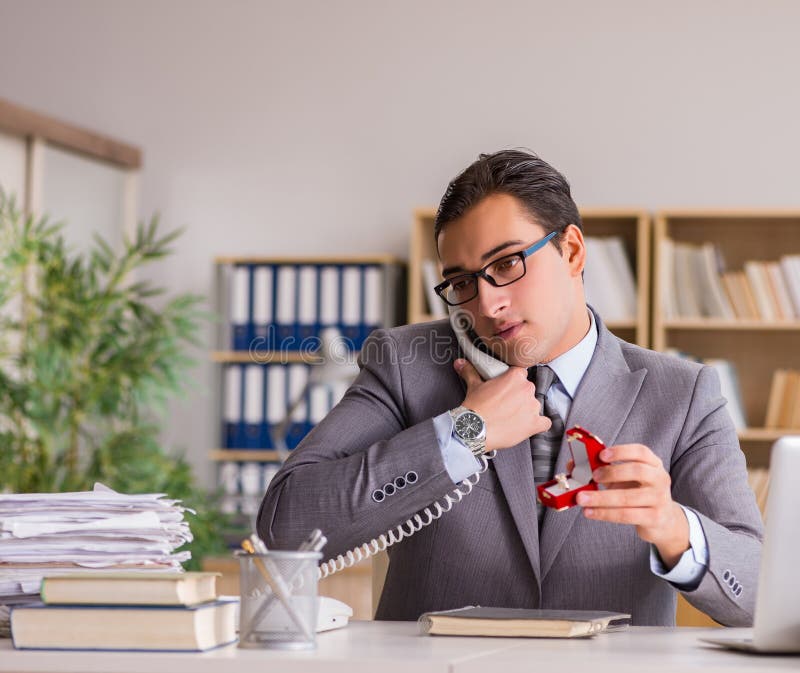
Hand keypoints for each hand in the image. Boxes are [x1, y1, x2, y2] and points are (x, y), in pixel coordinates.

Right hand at [454, 358, 550, 451]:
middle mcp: (527, 389)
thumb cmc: (475, 407)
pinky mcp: (535, 424)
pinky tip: (530, 426)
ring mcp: (533, 407)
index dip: (513, 382)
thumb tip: (460, 363)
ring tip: (512, 417)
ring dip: (527, 410)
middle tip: (506, 404)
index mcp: (516, 377)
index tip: (507, 389)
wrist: (475, 429)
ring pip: (535, 405)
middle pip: (528, 390)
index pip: (521, 374)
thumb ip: (470, 371)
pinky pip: (545, 423)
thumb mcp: (473, 386)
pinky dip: (539, 424)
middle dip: (519, 396)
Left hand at [575, 443, 689, 568]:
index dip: (621, 451)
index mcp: (653, 464)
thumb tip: (573, 465)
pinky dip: (605, 514)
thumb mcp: (624, 479)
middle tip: (593, 477)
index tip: (602, 455)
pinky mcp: (655, 518)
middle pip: (637, 471)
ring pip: (628, 497)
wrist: (664, 520)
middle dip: (611, 472)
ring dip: (601, 498)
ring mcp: (659, 499)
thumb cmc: (638, 493)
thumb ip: (601, 470)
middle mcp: (660, 479)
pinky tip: (590, 512)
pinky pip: (627, 515)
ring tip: (581, 498)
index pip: (641, 452)